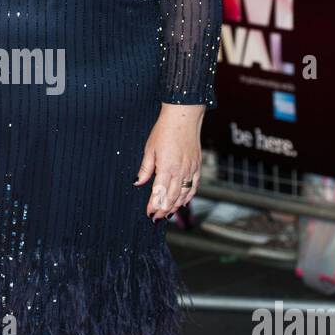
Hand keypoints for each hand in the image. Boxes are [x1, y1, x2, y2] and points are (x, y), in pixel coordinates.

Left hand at [134, 104, 204, 219]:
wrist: (183, 117)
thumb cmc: (165, 130)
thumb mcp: (149, 149)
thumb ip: (145, 168)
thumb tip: (138, 182)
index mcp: (167, 168)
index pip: (159, 193)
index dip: (153, 205)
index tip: (148, 213)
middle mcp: (180, 171)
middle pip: (172, 198)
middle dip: (163, 210)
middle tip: (156, 218)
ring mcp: (191, 169)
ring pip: (184, 195)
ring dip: (175, 206)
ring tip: (167, 213)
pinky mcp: (197, 166)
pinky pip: (194, 186)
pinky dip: (188, 196)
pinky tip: (183, 201)